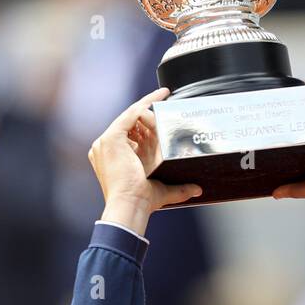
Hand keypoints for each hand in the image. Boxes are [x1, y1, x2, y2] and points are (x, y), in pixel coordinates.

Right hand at [88, 87, 201, 233]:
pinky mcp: (112, 138)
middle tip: (167, 103)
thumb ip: (179, 189)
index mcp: (115, 157)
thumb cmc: (141, 202)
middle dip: (149, 113)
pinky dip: (146, 104)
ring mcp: (106, 142)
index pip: (130, 134)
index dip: (145, 123)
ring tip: (166, 98)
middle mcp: (107, 148)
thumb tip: (197, 189)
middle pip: (130, 123)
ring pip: (131, 116)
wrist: (130, 206)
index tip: (161, 115)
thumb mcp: (162, 190)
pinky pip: (131, 114)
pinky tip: (160, 98)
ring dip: (150, 108)